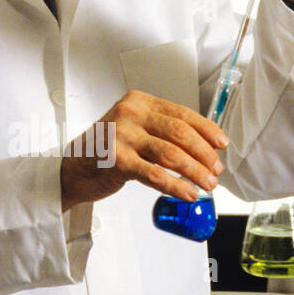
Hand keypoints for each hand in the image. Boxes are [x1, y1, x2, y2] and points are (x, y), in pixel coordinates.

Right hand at [60, 90, 228, 212]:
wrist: (72, 169)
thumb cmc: (106, 150)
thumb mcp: (133, 128)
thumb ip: (161, 130)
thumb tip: (202, 148)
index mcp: (139, 101)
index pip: (181, 113)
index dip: (206, 130)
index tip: (221, 144)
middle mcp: (131, 114)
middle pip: (180, 133)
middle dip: (204, 154)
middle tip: (215, 170)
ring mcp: (122, 136)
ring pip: (171, 154)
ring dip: (195, 171)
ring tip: (207, 185)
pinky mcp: (117, 160)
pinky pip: (155, 174)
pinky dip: (176, 186)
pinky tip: (188, 193)